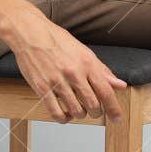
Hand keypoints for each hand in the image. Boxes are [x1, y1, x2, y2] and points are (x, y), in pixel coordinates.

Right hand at [5, 15, 126, 123]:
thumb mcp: (84, 51)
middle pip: (93, 105)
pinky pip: (56, 112)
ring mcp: (57, 81)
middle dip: (96, 112)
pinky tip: (65, 114)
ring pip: (76, 111)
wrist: (30, 33)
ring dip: (80, 114)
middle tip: (94, 110)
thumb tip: (120, 85)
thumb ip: (102, 70)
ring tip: (78, 109)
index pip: (106, 91)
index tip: (117, 118)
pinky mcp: (42, 88)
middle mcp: (74, 73)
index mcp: (87, 63)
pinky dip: (64, 118)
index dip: (114, 109)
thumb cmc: (57, 40)